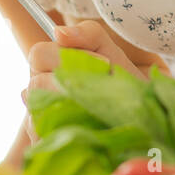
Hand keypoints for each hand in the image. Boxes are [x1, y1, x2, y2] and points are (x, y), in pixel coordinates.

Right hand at [21, 21, 160, 140]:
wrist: (138, 113)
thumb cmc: (118, 77)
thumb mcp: (108, 49)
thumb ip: (87, 33)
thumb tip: (59, 32)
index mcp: (47, 63)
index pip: (38, 54)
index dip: (65, 57)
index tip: (102, 63)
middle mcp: (37, 89)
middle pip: (36, 84)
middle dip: (72, 85)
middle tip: (101, 90)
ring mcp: (38, 116)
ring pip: (39, 113)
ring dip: (72, 111)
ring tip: (98, 110)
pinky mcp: (45, 142)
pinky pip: (44, 138)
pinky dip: (67, 135)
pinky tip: (88, 129)